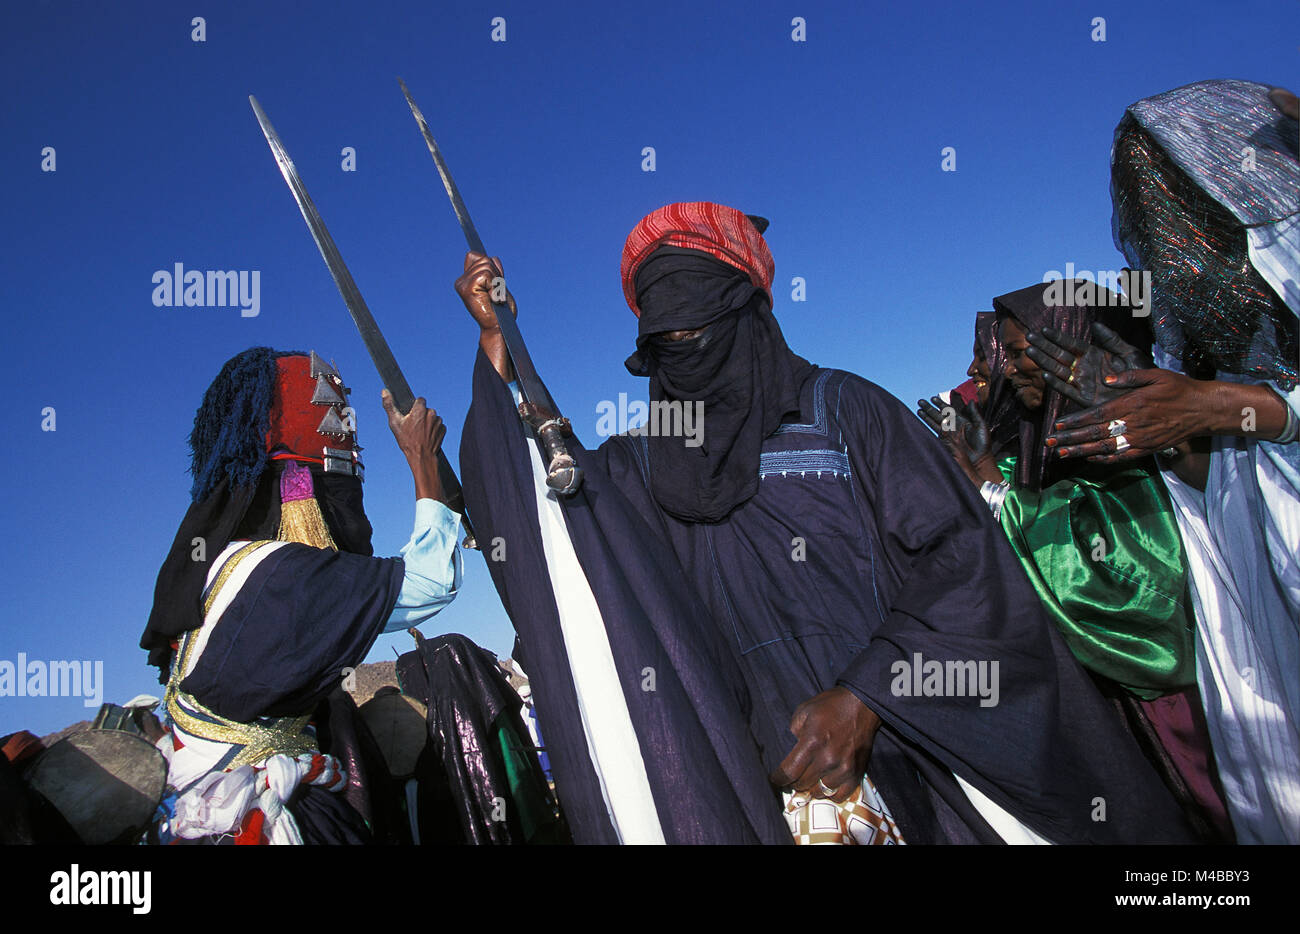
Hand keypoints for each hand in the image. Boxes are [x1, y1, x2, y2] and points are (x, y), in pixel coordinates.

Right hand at [382, 389, 445, 501]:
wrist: (421, 456)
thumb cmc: (407, 440)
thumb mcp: (394, 423)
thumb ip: (389, 405)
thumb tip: (385, 391)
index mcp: (420, 409)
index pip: (420, 400)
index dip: (414, 407)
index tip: (411, 416)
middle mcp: (432, 413)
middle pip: (426, 409)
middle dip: (421, 415)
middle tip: (414, 427)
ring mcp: (439, 422)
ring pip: (432, 417)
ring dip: (428, 422)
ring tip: (420, 433)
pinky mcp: (443, 429)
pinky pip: (438, 425)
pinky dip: (433, 429)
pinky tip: (427, 436)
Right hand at [454, 251, 516, 332]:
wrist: (499, 327)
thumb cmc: (500, 311)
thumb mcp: (499, 286)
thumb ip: (494, 272)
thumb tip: (493, 257)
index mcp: (466, 280)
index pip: (476, 256)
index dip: (490, 267)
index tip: (493, 286)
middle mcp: (461, 281)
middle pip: (483, 259)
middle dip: (496, 275)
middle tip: (495, 294)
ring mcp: (462, 285)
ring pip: (486, 265)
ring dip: (496, 282)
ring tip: (494, 297)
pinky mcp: (467, 289)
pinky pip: (487, 275)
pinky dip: (495, 287)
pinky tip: (493, 299)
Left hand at [769, 687, 881, 802]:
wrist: (861, 704)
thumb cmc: (831, 706)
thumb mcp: (804, 711)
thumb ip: (793, 731)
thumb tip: (792, 750)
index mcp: (812, 742)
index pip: (789, 772)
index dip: (778, 779)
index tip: (775, 779)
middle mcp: (828, 758)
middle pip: (802, 784)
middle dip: (793, 783)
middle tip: (791, 779)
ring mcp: (844, 767)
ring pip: (819, 792)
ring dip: (811, 788)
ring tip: (809, 781)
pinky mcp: (856, 772)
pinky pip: (840, 795)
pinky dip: (830, 794)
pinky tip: (825, 785)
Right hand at [917, 396, 999, 484]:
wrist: (979, 460)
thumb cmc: (983, 444)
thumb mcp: (981, 426)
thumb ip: (975, 413)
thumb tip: (972, 401)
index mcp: (961, 421)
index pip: (948, 410)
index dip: (940, 404)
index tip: (933, 398)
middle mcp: (952, 426)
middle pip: (938, 415)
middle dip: (929, 408)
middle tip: (921, 401)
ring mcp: (947, 434)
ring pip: (934, 422)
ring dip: (926, 416)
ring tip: (919, 410)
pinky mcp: (944, 442)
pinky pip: (934, 433)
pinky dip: (928, 427)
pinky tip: (922, 423)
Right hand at [1026, 323, 1145, 408]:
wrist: (1146, 397)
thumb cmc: (1141, 374)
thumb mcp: (1129, 353)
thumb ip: (1112, 339)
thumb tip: (1096, 324)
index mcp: (1093, 354)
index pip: (1071, 344)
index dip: (1057, 337)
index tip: (1044, 329)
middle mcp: (1084, 367)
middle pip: (1059, 355)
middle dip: (1044, 346)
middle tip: (1029, 337)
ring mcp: (1082, 382)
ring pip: (1058, 370)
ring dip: (1044, 361)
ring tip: (1030, 351)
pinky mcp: (1084, 398)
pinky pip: (1066, 390)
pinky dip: (1056, 383)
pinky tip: (1046, 374)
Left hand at [1047, 368, 1207, 462]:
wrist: (1204, 410)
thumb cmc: (1179, 388)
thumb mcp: (1156, 374)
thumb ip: (1130, 376)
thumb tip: (1108, 378)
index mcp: (1132, 403)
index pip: (1096, 414)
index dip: (1075, 421)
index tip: (1057, 424)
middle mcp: (1133, 423)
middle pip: (1095, 433)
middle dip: (1070, 438)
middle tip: (1050, 442)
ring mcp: (1140, 438)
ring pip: (1105, 448)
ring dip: (1082, 452)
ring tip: (1062, 454)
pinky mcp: (1148, 449)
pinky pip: (1122, 457)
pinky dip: (1105, 460)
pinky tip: (1090, 460)